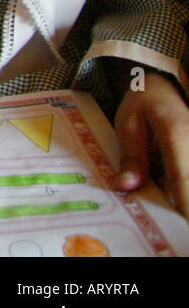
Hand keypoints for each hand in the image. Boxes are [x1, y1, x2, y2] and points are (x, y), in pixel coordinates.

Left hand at [113, 69, 188, 214]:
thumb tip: (126, 186)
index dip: (183, 203)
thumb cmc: (143, 102)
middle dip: (177, 202)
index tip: (181, 220)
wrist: (163, 86)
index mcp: (177, 134)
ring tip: (152, 186)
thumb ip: (130, 155)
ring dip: (175, 192)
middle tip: (153, 202)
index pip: (183, 177)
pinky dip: (176, 186)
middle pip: (188, 184)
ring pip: (187, 181)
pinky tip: (153, 179)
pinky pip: (184, 176)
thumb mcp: (128, 123)